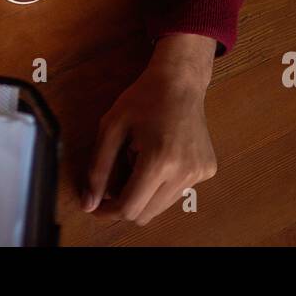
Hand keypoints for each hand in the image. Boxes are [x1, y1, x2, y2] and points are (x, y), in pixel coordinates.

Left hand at [84, 34, 217, 225]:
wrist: (180, 81)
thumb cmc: (143, 99)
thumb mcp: (111, 127)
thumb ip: (98, 168)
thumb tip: (88, 204)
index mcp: (159, 160)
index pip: (129, 208)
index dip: (107, 211)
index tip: (95, 205)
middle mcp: (184, 172)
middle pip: (145, 214)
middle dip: (125, 204)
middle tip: (114, 182)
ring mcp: (199, 173)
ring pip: (161, 208)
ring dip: (144, 194)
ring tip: (139, 162)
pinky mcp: (207, 170)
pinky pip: (177, 193)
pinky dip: (162, 185)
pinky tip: (160, 158)